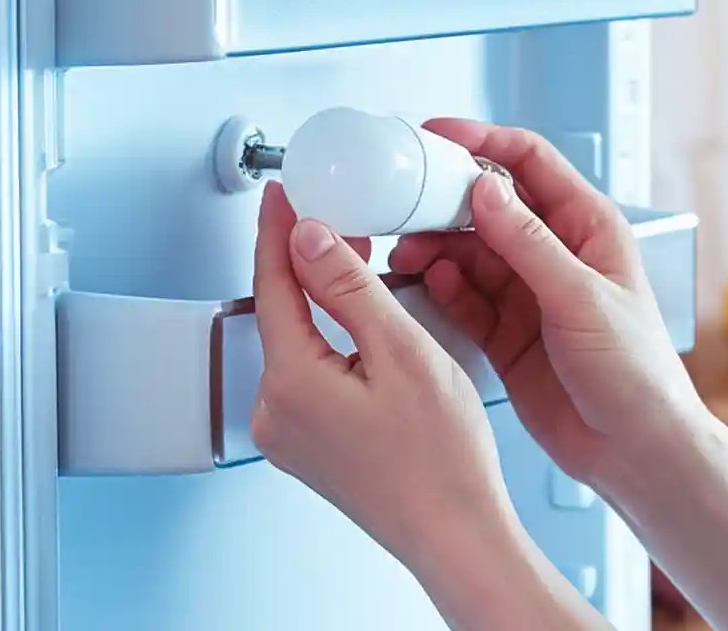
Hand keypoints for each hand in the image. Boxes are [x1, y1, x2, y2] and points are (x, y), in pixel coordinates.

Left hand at [252, 182, 611, 630]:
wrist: (455, 535)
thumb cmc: (442, 463)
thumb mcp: (403, 353)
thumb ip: (349, 289)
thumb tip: (308, 239)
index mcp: (291, 384)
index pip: (273, 283)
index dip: (278, 229)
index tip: (283, 192)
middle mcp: (276, 411)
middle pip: (279, 311)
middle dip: (302, 259)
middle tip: (327, 212)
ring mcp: (288, 433)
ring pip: (294, 342)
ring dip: (318, 298)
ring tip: (350, 257)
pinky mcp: (308, 445)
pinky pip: (306, 373)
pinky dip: (326, 338)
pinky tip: (356, 322)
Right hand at [389, 119, 702, 488]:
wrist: (635, 451)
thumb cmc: (636, 373)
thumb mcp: (580, 299)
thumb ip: (529, 243)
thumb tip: (485, 189)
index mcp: (587, 227)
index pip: (528, 162)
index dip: (481, 142)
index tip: (434, 137)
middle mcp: (554, 253)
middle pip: (486, 207)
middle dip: (442, 203)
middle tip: (402, 207)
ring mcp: (527, 293)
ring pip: (468, 252)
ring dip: (435, 248)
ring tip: (404, 254)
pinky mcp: (506, 331)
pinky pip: (463, 296)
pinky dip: (442, 288)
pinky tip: (427, 285)